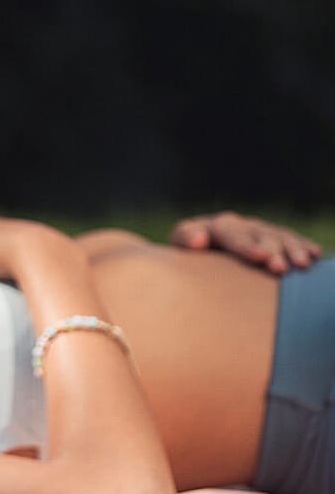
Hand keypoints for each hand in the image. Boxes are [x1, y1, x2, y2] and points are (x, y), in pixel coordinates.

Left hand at [170, 211, 321, 273]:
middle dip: (273, 250)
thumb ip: (185, 240)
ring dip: (293, 249)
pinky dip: (303, 246)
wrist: (192, 250)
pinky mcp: (272, 237)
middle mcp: (240, 225)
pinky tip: (315, 255)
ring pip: (280, 236)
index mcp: (215, 226)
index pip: (232, 234)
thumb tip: (198, 241)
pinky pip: (292, 239)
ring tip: (304, 264)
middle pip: (260, 235)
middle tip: (281, 268)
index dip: (247, 246)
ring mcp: (258, 230)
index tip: (261, 257)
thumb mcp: (178, 247)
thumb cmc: (184, 255)